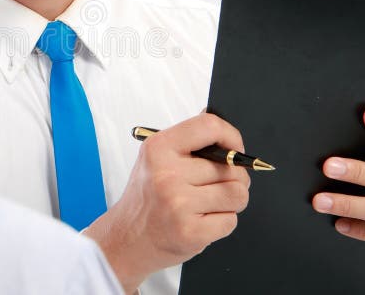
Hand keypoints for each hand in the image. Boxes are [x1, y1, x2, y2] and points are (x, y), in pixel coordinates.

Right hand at [83, 113, 249, 293]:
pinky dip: (223, 222)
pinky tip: (202, 221)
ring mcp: (178, 204)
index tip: (235, 149)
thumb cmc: (148, 197)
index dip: (231, 137)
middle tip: (213, 186)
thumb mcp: (156, 159)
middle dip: (232, 178)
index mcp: (158, 148)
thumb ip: (188, 142)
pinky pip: (231, 220)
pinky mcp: (190, 232)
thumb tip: (222, 130)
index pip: (209, 126)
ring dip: (231, 201)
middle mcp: (167, 174)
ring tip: (209, 204)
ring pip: (237, 194)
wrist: (127, 238)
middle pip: (230, 167)